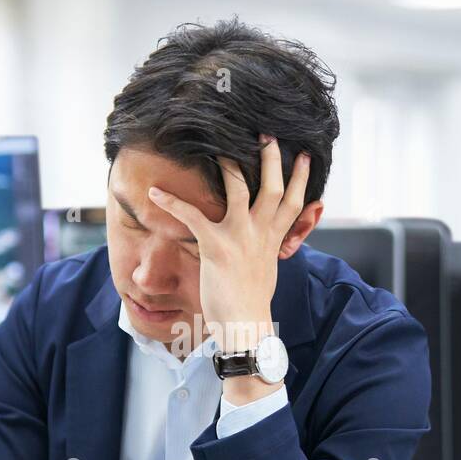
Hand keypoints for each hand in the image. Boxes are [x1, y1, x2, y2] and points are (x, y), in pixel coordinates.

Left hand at [147, 135, 309, 357]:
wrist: (244, 324)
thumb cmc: (252, 302)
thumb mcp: (268, 269)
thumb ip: (272, 247)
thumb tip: (275, 239)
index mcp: (273, 239)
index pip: (294, 202)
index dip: (302, 178)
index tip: (305, 156)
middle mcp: (260, 232)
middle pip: (273, 187)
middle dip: (271, 159)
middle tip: (267, 134)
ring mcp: (239, 236)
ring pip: (239, 189)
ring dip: (229, 165)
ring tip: (220, 145)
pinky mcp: (215, 245)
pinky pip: (192, 216)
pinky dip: (172, 202)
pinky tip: (155, 192)